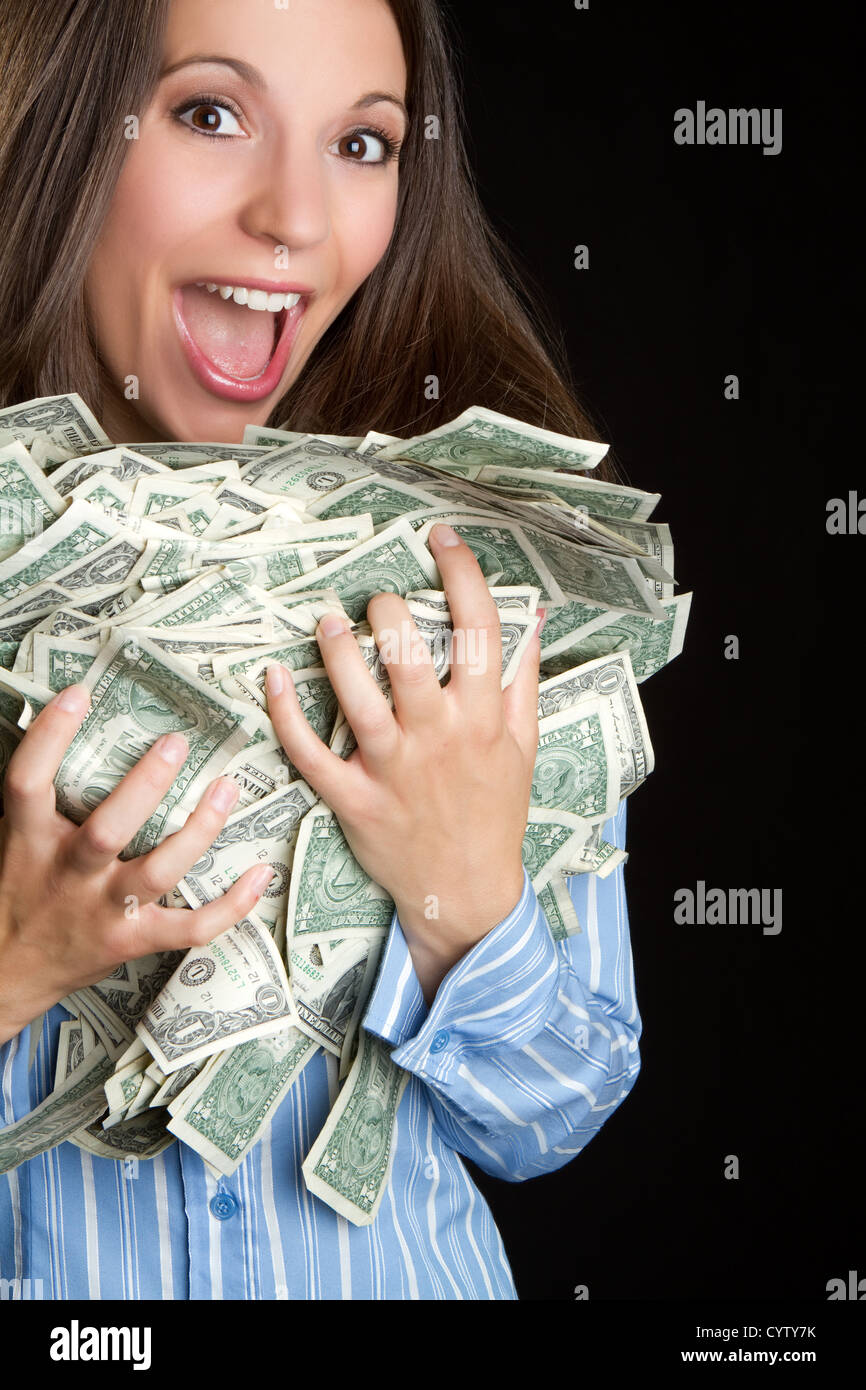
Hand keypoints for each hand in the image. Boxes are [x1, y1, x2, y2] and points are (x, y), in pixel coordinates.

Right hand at [0, 684, 273, 1043]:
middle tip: (177, 741)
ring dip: (199, 830)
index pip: (27, 782)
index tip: (80, 693)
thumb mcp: (14, 840)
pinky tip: (260, 874)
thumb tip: (68, 721)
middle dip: (145, 786)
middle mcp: (68, 875)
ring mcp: (103, 910)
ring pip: (158, 872)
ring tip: (228, 788)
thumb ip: (41, 798)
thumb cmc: (22, 891)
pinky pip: (191, 927)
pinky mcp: (134, 940)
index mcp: (29, 840)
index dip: (49, 737)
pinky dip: (231, 905)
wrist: (8, 974)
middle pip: (107, 830)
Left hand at [265, 522, 542, 1004]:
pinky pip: (311, 753)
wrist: (467, 891)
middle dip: (388, 612)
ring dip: (337, 653)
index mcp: (484, 717)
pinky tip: (273, 677)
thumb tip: (533, 617)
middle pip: (410, 657)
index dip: (461, 574)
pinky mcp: (353, 798)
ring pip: (359, 698)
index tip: (441, 537)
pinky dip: (287, 715)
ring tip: (326, 624)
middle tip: (376, 599)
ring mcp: (393, 769)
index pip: (479, 630)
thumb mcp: (523, 744)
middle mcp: (438, 736)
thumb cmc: (495, 812)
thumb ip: (524, 679)